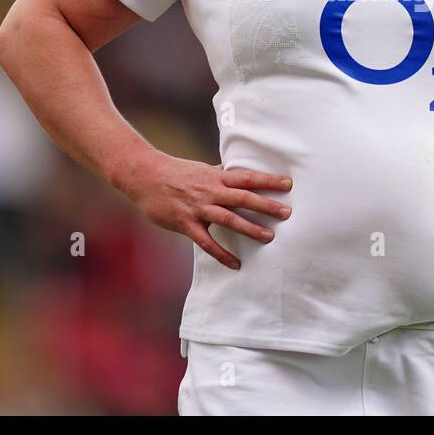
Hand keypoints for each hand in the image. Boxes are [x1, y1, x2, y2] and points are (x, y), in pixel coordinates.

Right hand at [112, 150, 292, 269]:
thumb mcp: (201, 169)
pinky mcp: (186, 224)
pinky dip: (222, 254)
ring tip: (270, 237)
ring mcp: (198, 208)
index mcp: (216, 177)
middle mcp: (210, 191)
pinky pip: (207, 242)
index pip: (247, 177)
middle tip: (287, 213)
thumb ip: (220, 175)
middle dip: (266, 205)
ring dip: (250, 228)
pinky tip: (236, 264)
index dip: (268, 180)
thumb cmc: (175, 172)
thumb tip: (238, 174)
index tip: (288, 183)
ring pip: (228, 219)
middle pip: (243, 198)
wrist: (144, 176)